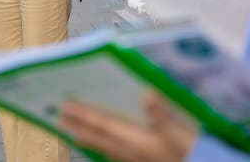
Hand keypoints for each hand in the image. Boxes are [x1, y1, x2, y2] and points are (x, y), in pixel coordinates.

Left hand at [60, 92, 196, 161]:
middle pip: (98, 138)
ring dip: (87, 138)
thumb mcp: (180, 133)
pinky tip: (103, 148)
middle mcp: (130, 152)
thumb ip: (162, 114)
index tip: (65, 106)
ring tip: (73, 131)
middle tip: (58, 117)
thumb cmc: (190, 153)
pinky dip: (103, 149)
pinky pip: (114, 156)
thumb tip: (147, 93)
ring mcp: (134, 161)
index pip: (104, 125)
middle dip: (78, 126)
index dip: (84, 115)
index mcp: (137, 141)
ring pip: (104, 148)